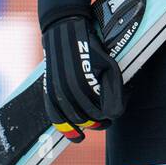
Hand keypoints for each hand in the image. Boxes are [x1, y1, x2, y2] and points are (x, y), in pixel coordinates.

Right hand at [41, 14, 124, 141]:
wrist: (65, 29)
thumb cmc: (91, 45)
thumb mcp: (109, 64)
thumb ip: (113, 88)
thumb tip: (116, 109)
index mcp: (90, 83)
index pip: (106, 112)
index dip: (113, 115)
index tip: (114, 113)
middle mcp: (73, 89)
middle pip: (90, 118)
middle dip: (100, 122)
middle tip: (106, 122)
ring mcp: (59, 90)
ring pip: (74, 119)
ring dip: (84, 127)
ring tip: (91, 128)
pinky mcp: (49, 89)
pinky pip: (54, 115)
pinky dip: (63, 127)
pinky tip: (73, 135)